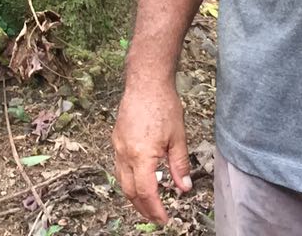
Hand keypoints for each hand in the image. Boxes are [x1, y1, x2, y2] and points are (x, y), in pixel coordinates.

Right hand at [111, 80, 192, 223]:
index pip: (147, 193)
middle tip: (156, 216)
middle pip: (130, 191)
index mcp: (141, 155)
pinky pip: (119, 166)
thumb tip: (184, 187)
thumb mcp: (178, 137)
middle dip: (142, 208)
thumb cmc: (162, 105)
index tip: (164, 219)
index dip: (155, 209)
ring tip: (147, 204)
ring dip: (133, 196)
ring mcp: (118, 146)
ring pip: (121, 180)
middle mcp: (125, 153)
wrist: (145, 82)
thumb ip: (179, 165)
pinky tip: (139, 180)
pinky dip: (128, 179)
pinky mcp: (116, 139)